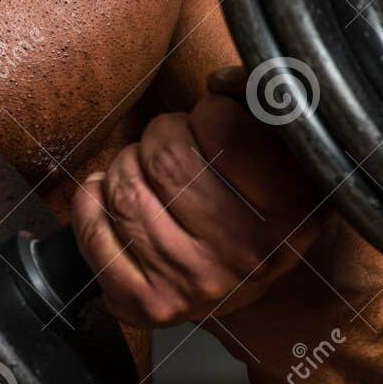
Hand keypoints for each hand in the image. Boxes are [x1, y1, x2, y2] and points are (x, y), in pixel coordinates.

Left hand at [69, 68, 325, 328]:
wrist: (248, 289)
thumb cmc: (257, 202)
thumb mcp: (282, 152)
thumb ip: (262, 98)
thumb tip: (218, 80)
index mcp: (292, 209)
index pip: (221, 124)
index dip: (204, 114)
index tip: (209, 126)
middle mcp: (247, 253)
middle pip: (164, 155)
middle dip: (158, 136)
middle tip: (170, 147)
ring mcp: (195, 283)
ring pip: (123, 189)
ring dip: (123, 166)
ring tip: (144, 174)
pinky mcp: (148, 303)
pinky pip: (92, 231)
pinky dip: (90, 202)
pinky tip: (110, 200)